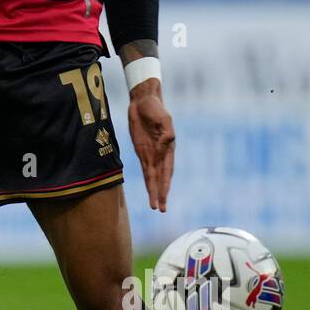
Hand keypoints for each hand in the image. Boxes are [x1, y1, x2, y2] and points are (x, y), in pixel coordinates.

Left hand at [128, 84, 174, 212]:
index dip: (164, 185)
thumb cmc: (155, 108)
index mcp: (168, 148)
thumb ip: (165, 134)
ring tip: (154, 206)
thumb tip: (164, 149)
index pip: (166, 171)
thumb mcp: (163, 119)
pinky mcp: (141, 150)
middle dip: (160, 194)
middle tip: (161, 209)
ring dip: (153, 191)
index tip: (163, 198)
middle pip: (160, 178)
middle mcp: (160, 154)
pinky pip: (144, 168)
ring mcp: (151, 153)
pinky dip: (147, 179)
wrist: (143, 101)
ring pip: (152, 176)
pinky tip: (149, 189)